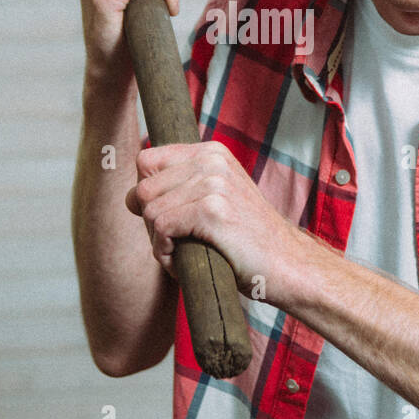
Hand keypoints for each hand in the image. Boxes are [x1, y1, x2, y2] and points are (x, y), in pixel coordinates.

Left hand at [125, 141, 306, 301]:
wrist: (289, 265)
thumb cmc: (248, 241)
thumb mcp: (217, 199)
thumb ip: (181, 188)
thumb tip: (130, 196)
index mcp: (211, 152)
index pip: (146, 160)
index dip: (146, 194)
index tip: (166, 218)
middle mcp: (211, 160)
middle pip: (143, 188)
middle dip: (149, 222)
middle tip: (176, 242)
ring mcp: (213, 183)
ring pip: (148, 210)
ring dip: (158, 242)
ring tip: (184, 253)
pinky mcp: (213, 210)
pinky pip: (161, 228)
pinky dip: (165, 253)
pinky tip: (184, 261)